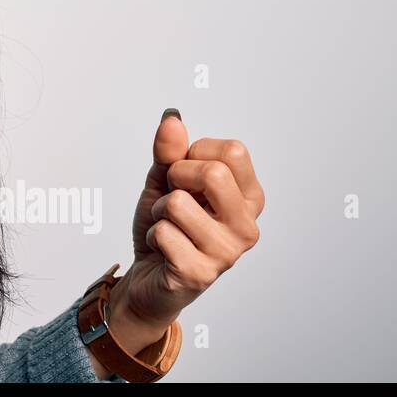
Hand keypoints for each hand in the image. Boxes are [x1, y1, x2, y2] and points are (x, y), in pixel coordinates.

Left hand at [107, 110, 264, 352]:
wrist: (148, 277)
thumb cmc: (166, 226)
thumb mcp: (165, 181)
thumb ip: (169, 151)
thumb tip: (172, 118)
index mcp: (248, 197)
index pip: (233, 151)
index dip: (195, 153)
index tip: (186, 173)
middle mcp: (247, 225)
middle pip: (213, 173)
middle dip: (176, 178)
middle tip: (173, 199)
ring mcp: (227, 252)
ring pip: (178, 203)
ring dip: (160, 211)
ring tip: (169, 228)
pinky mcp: (201, 274)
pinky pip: (162, 232)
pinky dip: (152, 235)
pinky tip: (164, 250)